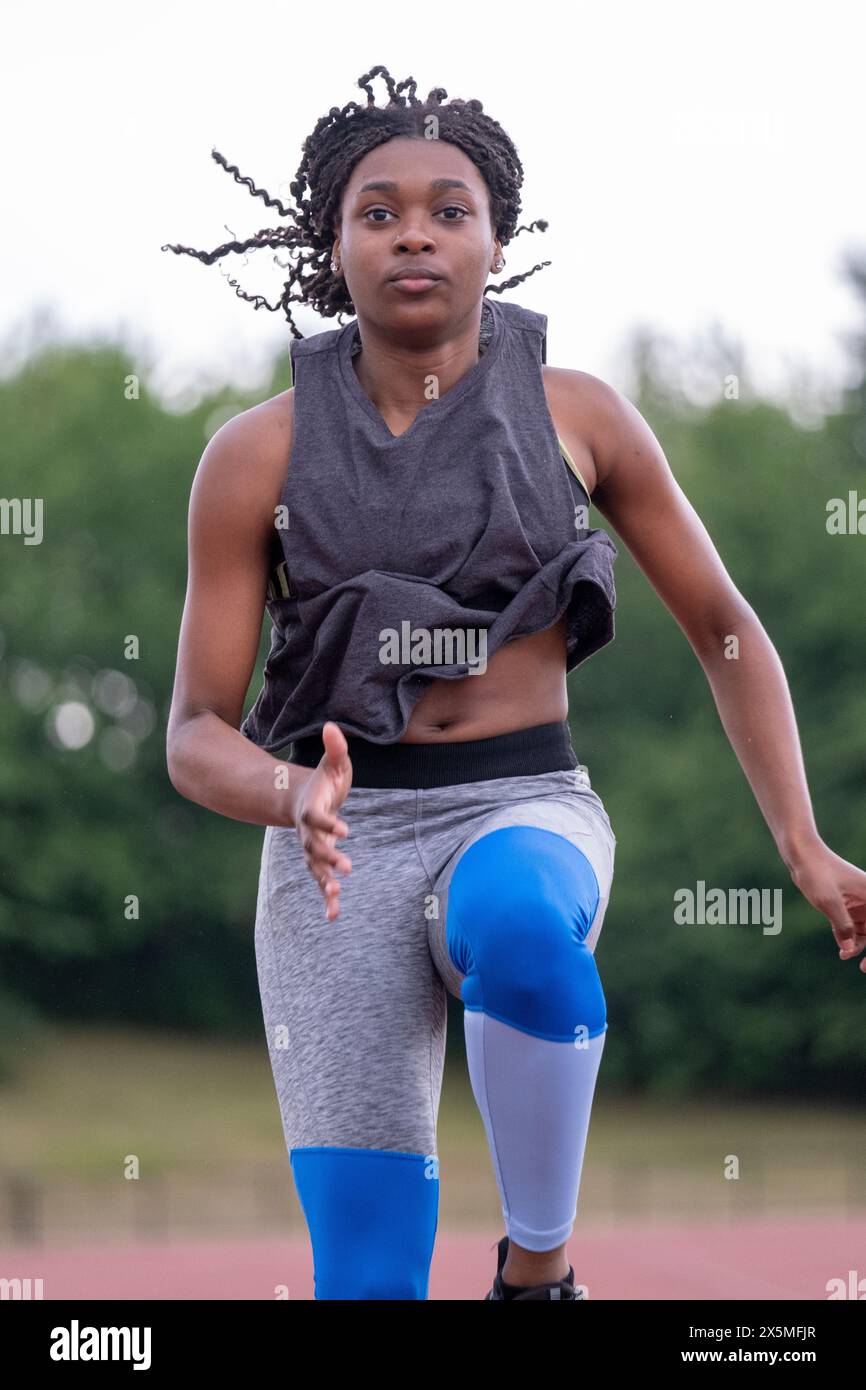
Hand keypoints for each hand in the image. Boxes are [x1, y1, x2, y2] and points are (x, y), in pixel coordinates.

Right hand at [293, 721, 352, 921]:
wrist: (303, 800)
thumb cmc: (323, 781)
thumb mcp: (332, 764)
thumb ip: (334, 748)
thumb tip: (332, 725)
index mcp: (310, 809)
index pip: (316, 819)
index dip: (329, 824)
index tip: (345, 831)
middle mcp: (307, 833)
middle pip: (314, 848)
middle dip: (328, 859)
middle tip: (345, 868)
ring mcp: (312, 849)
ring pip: (315, 869)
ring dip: (324, 882)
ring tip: (335, 896)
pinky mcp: (319, 861)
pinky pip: (321, 882)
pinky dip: (326, 899)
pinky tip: (333, 915)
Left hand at [788, 840, 865, 971]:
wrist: (802, 856)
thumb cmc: (817, 873)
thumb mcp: (828, 901)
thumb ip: (841, 925)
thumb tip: (848, 949)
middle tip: (863, 968)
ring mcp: (859, 903)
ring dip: (858, 945)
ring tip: (844, 955)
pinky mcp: (847, 906)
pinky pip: (853, 929)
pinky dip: (849, 940)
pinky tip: (843, 951)